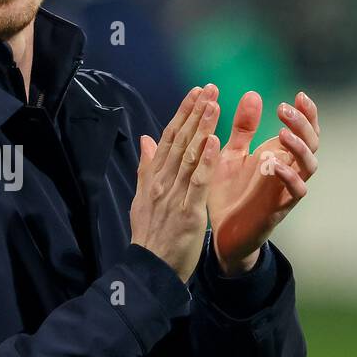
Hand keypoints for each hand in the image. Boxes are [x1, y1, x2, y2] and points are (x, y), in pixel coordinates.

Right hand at [129, 84, 220, 281]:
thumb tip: (145, 139)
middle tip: (210, 88)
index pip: (169, 137)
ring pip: (190, 156)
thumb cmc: (149, 235)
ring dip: (202, 128)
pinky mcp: (188, 211)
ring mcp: (175, 196)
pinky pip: (198, 182)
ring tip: (215, 104)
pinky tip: (214, 141)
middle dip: (196, 113)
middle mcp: (163, 182)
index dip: (183, 113)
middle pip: (180, 141)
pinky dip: (205, 161)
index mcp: (154, 177)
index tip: (196, 92)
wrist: (150, 268)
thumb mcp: (142, 198)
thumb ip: (146, 168)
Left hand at [207, 90, 319, 274]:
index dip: (307, 113)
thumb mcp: (231, 153)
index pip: (303, 130)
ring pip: (309, 166)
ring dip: (299, 147)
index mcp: (279, 154)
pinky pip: (295, 192)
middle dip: (303, 124)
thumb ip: (243, 127)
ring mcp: (286, 189)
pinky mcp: (279, 208)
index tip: (300, 95)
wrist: (220, 233)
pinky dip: (289, 177)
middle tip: (284, 108)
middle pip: (312, 143)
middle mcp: (289, 169)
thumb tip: (253, 94)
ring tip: (282, 133)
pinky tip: (276, 165)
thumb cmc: (229, 192)